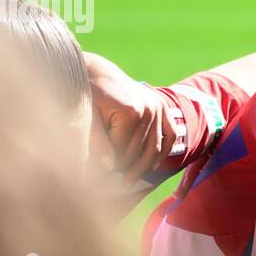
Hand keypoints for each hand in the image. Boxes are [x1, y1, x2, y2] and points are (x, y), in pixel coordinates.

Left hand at [85, 52, 182, 182]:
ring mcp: (158, 107)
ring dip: (144, 166)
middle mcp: (149, 109)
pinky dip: (163, 152)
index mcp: (129, 112)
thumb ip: (96, 143)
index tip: (100, 176)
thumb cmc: (87, 95)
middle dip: (126, 169)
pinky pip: (170, 135)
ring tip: (129, 179)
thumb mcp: (86, 118)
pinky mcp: (162, 107)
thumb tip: (109, 169)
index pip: (122, 151)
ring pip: (155, 148)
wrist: (97, 73)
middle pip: (139, 151)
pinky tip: (152, 166)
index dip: (111, 166)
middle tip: (115, 183)